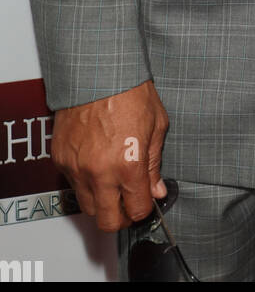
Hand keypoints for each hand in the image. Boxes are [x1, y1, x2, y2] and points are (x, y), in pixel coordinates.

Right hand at [51, 79, 168, 231]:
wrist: (97, 70)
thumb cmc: (130, 91)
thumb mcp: (156, 126)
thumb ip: (155, 164)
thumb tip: (156, 189)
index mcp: (128, 165)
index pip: (137, 210)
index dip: (144, 209)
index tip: (146, 200)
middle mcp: (100, 172)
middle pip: (108, 221)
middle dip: (122, 216)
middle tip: (129, 202)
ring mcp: (77, 168)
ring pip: (88, 207)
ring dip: (102, 202)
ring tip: (113, 182)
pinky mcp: (60, 159)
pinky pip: (73, 185)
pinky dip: (85, 182)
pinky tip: (97, 163)